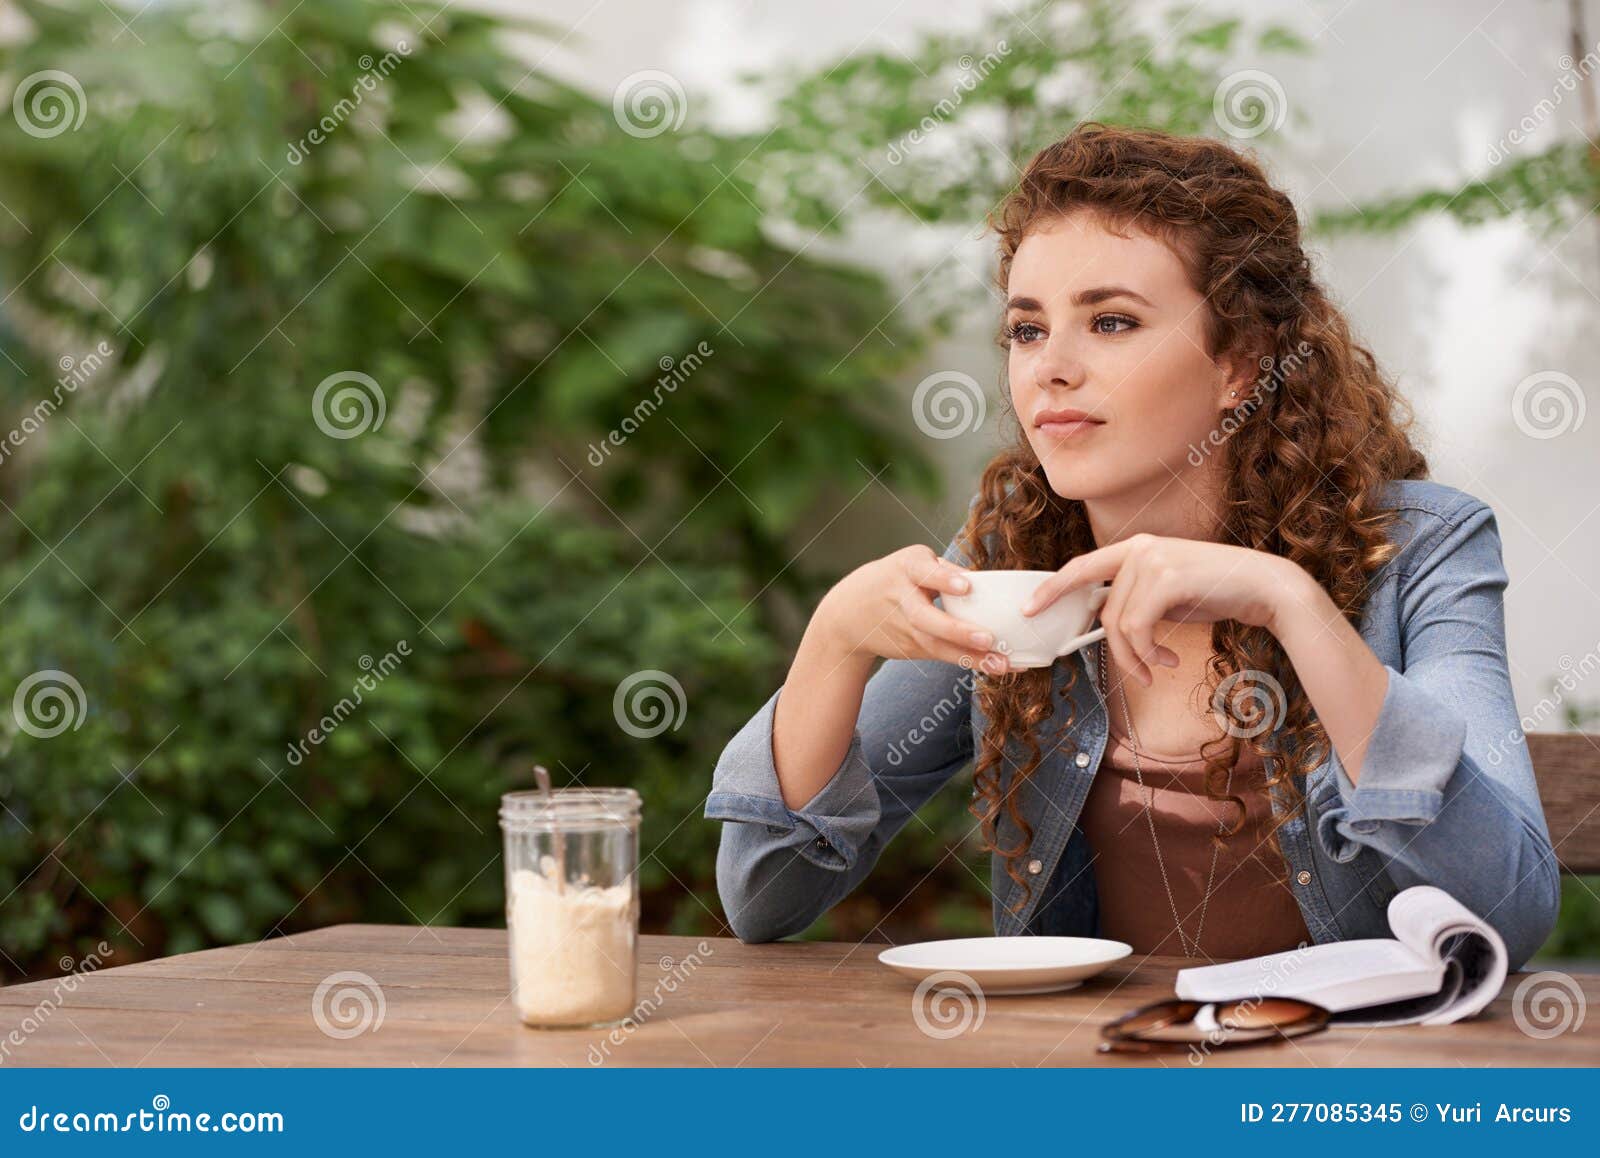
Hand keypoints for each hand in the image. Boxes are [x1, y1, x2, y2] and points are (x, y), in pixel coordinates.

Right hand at [815, 544, 1012, 674]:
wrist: (847, 613)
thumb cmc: (895, 580)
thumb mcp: (911, 565)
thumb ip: (944, 571)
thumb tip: (986, 582)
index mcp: (906, 568)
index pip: (924, 572)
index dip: (944, 579)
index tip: (966, 586)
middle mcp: (901, 598)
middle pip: (926, 618)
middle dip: (957, 630)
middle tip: (988, 638)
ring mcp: (903, 627)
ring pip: (935, 645)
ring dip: (969, 656)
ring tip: (1000, 664)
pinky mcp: (909, 648)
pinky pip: (941, 655)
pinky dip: (968, 661)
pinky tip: (994, 666)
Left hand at [1020, 533, 1305, 685]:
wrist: (1265, 587)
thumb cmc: (1216, 593)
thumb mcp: (1167, 594)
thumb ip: (1134, 599)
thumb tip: (1103, 620)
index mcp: (1135, 547)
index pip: (1081, 567)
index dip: (1052, 589)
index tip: (1029, 609)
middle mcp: (1139, 548)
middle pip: (1104, 611)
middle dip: (1115, 650)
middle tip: (1137, 674)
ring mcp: (1152, 560)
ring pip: (1120, 625)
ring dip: (1137, 658)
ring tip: (1158, 668)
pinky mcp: (1166, 578)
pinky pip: (1137, 629)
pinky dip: (1147, 654)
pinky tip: (1167, 662)